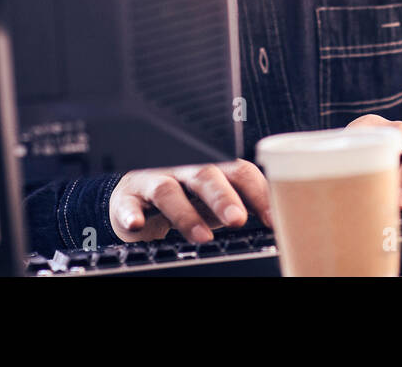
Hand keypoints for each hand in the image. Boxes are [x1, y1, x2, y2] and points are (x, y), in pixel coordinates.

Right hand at [109, 159, 272, 243]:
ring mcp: (153, 179)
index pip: (239, 171)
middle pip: (205, 174)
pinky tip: (138, 224)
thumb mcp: (214, 201)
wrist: (135, 200)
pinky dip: (132, 214)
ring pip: (168, 190)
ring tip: (202, 237)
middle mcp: (183, 166)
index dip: (257, 193)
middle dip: (223, 197)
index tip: (272, 220)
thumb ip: (238, 205)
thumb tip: (274, 223)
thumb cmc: (184, 198)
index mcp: (212, 165)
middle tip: (238, 219)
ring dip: (185, 213)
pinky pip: (128, 204)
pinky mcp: (127, 197)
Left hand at [345, 114, 401, 211]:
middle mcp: (399, 132)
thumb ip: (348, 182)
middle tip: (369, 190)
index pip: (362, 131)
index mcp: (373, 130)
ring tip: (401, 202)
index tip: (345, 171)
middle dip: (379, 165)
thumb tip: (322, 211)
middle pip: (394, 139)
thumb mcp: (362, 174)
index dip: (355, 149)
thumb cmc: (378, 176)